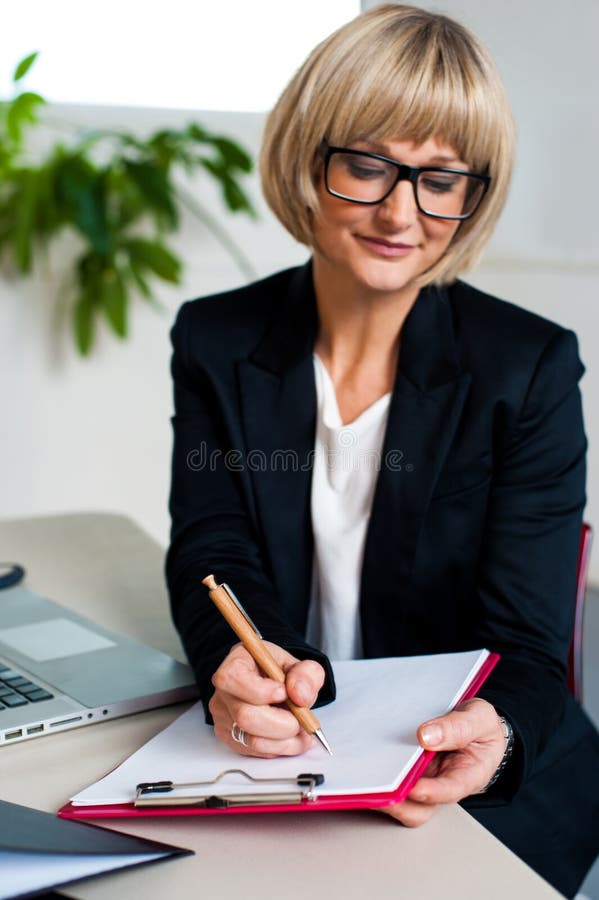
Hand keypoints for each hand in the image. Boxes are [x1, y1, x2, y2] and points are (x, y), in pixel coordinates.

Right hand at [209, 641, 324, 757]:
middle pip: (244, 716)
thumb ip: (307, 674)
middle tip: (300, 719)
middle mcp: (224, 691)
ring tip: (300, 731)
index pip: (233, 678)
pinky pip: (254, 751)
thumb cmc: (280, 673)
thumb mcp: (300, 665)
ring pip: (251, 739)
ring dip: (284, 741)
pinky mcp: (229, 737)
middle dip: (280, 723)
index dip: (260, 690)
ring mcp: (224, 716)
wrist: (274, 686)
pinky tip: (290, 737)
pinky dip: (278, 748)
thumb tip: (300, 695)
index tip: (284, 693)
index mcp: (236, 662)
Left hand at [379, 698, 507, 826]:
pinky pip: (391, 780)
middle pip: (419, 807)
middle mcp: (441, 783)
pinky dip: (377, 774)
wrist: (475, 725)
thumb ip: (457, 727)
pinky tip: (365, 759)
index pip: (450, 790)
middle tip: (380, 787)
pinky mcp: (406, 772)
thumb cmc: (481, 727)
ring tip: (367, 774)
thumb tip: (426, 735)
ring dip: (383, 791)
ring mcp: (422, 780)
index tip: (414, 787)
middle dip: (398, 801)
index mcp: (467, 775)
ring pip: (401, 798)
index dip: (431, 792)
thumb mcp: (479, 718)